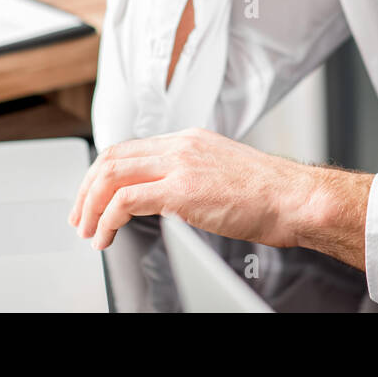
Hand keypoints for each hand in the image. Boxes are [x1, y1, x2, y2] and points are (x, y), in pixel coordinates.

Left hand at [68, 128, 371, 268]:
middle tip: (80, 217)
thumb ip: (195, 177)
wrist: (296, 198)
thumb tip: (170, 198)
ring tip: (89, 231)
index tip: (95, 197)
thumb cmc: (272, 194)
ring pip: (112, 176)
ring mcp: (181, 165)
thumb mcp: (226, 174)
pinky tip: (107, 236)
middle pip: (112, 157)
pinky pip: (126, 200)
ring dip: (91, 206)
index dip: (104, 174)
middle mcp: (182, 146)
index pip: (131, 148)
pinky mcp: (182, 190)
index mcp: (191, 140)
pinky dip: (108, 219)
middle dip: (87, 190)